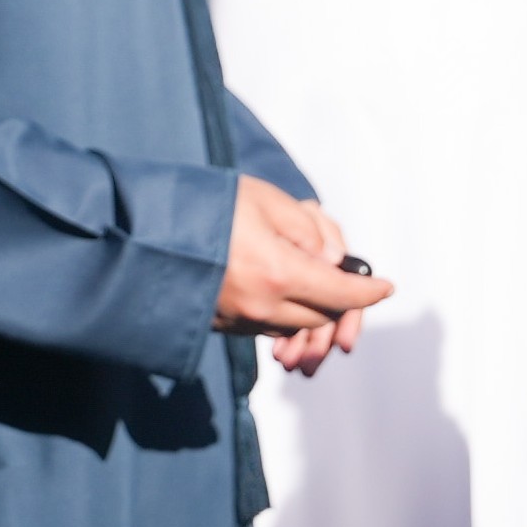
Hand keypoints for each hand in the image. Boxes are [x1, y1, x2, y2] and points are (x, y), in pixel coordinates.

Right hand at [219, 178, 391, 372]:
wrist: (140, 234)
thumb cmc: (205, 206)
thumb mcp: (264, 200)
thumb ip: (308, 229)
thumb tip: (331, 260)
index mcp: (278, 273)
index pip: (341, 293)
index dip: (368, 292)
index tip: (385, 287)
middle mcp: (262, 306)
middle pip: (322, 317)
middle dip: (342, 302)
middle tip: (350, 282)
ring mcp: (240, 321)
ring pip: (296, 326)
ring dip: (312, 310)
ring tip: (313, 284)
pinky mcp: (222, 327)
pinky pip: (267, 327)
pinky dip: (284, 315)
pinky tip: (281, 292)